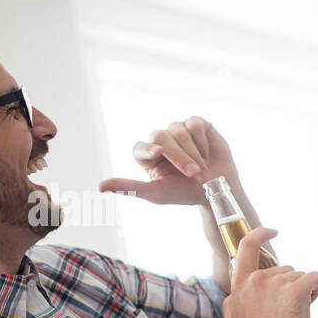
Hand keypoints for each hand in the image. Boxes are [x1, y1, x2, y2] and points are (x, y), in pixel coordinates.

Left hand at [98, 116, 237, 205]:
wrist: (216, 189)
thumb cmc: (184, 193)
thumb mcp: (157, 194)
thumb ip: (130, 188)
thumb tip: (100, 187)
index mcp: (146, 155)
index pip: (140, 147)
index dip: (148, 148)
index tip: (157, 153)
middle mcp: (160, 139)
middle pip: (163, 138)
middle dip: (181, 158)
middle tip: (195, 174)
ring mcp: (178, 129)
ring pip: (180, 132)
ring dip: (196, 154)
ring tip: (204, 170)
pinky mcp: (196, 123)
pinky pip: (196, 125)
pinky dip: (204, 142)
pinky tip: (208, 153)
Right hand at [220, 227, 317, 317]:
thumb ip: (236, 299)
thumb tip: (239, 293)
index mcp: (241, 284)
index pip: (247, 246)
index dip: (261, 234)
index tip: (273, 231)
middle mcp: (257, 279)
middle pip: (285, 269)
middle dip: (290, 286)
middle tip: (286, 311)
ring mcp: (276, 283)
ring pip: (300, 277)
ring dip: (303, 291)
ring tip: (295, 314)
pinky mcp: (295, 290)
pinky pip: (314, 278)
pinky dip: (316, 289)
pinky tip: (310, 304)